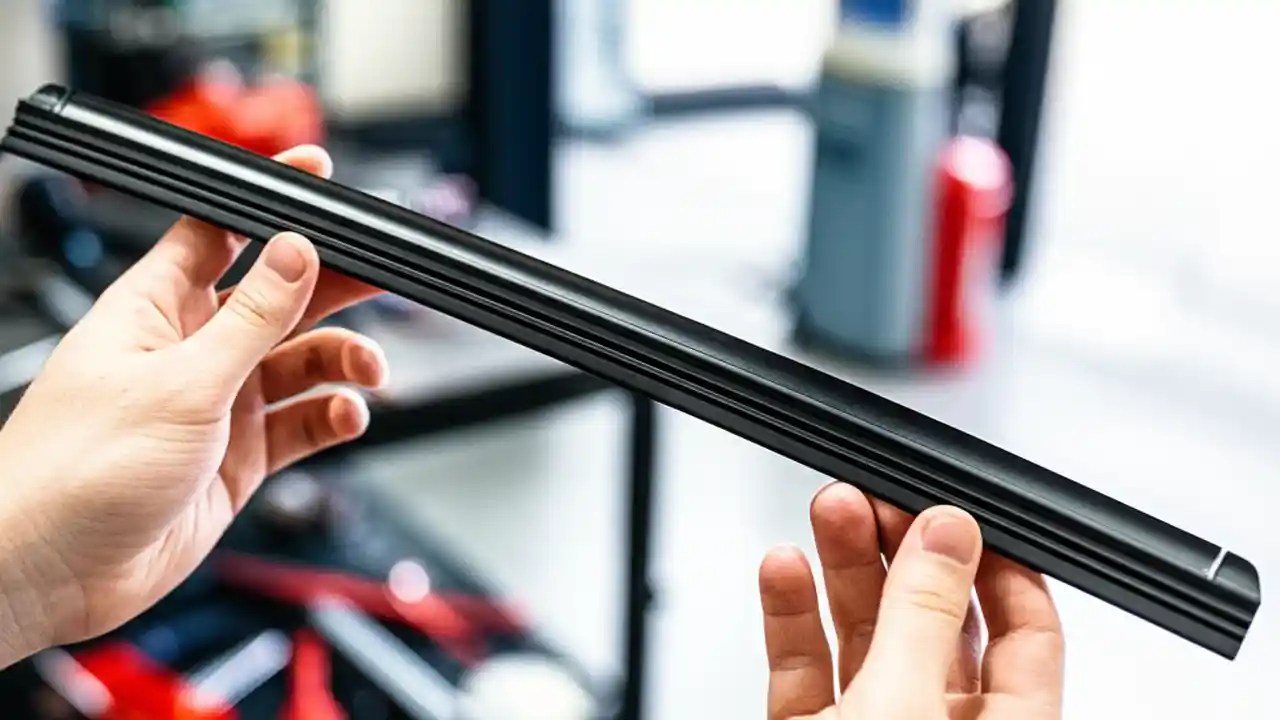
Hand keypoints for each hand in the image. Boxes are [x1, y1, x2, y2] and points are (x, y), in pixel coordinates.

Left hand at [0, 145, 384, 665]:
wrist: (53, 570)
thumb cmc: (76, 468)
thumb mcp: (182, 381)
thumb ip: (251, 318)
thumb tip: (296, 251)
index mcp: (158, 308)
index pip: (221, 230)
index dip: (272, 204)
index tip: (320, 179)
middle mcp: (192, 348)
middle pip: (280, 295)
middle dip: (333, 286)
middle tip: (385, 278)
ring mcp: (218, 402)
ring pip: (301, 361)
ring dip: (342, 362)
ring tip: (368, 372)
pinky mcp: (239, 455)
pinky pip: (303, 424)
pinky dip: (332, 417)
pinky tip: (346, 417)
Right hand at [759, 483, 1064, 719]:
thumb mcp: (905, 707)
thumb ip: (923, 616)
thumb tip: (949, 534)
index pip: (1028, 630)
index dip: (998, 560)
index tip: (955, 507)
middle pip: (934, 618)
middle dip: (903, 545)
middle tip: (875, 494)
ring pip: (866, 635)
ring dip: (844, 565)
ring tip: (830, 507)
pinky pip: (805, 667)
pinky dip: (792, 614)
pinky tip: (786, 568)